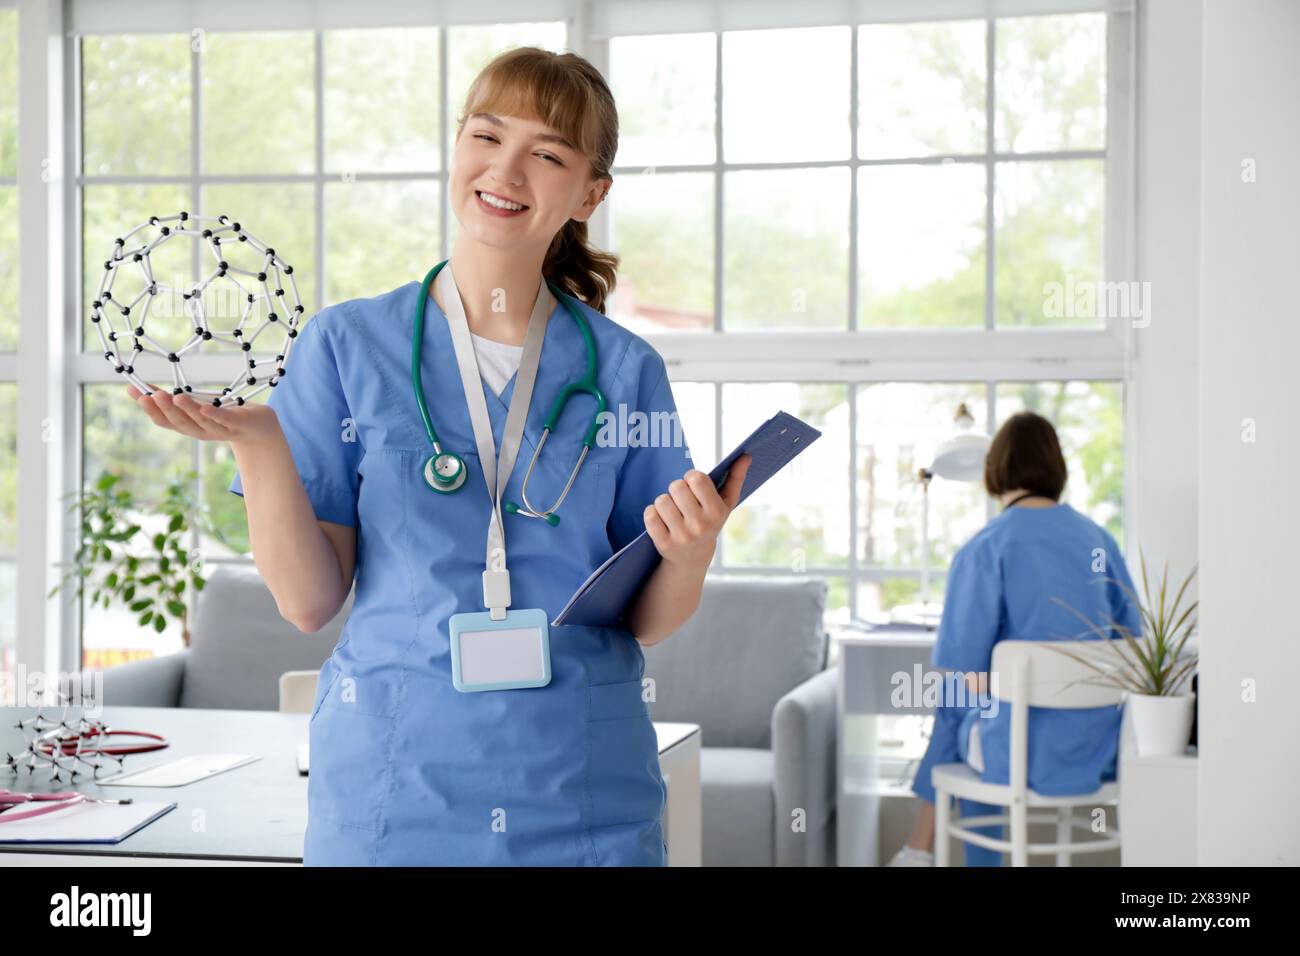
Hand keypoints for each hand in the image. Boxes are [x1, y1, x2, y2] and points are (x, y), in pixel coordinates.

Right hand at [126, 383, 281, 447]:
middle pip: (179, 422)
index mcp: (188, 426)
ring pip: (200, 422)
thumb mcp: (193, 404)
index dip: (149, 409)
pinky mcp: (239, 424)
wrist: (259, 427)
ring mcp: (220, 429)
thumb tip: (133, 386)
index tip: (135, 393)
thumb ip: (167, 398)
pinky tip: (206, 408)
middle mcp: (201, 431)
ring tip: (175, 397)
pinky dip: (215, 415)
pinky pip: (225, 420)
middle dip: (164, 409)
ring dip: (187, 410)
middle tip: (151, 395)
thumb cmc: (221, 412)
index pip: (164, 421)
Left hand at [643, 453, 751, 568]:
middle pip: (676, 486)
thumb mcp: (725, 503)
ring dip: (663, 502)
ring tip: (672, 510)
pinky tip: (661, 520)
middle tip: (681, 499)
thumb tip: (745, 456)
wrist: (693, 557)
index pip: (697, 479)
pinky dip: (652, 513)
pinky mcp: (664, 544)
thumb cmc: (710, 521)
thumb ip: (736, 477)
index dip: (691, 477)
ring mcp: (682, 536)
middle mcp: (700, 526)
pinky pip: (649, 515)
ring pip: (661, 500)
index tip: (693, 484)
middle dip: (676, 488)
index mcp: (717, 512)